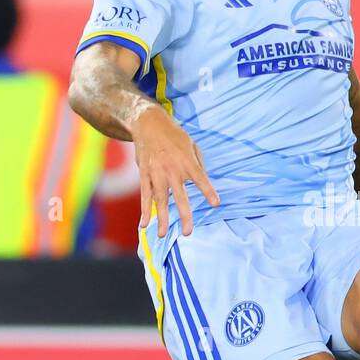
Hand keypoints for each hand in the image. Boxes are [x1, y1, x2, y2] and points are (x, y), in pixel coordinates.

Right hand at [131, 106, 218, 237]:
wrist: (148, 124)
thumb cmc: (174, 136)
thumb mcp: (192, 145)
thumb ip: (198, 164)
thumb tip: (203, 183)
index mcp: (187, 161)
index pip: (200, 179)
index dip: (208, 191)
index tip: (215, 204)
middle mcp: (172, 169)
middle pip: (179, 196)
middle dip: (184, 215)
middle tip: (187, 232)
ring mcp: (156, 173)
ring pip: (160, 199)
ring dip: (161, 218)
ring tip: (162, 234)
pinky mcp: (144, 175)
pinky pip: (145, 195)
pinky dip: (144, 210)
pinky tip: (144, 224)